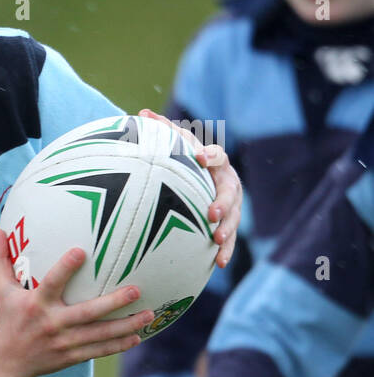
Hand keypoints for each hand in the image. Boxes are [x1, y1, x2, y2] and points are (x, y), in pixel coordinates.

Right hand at [0, 229, 152, 376]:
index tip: (82, 251)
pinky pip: (99, 350)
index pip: (52, 283)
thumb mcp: (0, 290)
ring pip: (100, 334)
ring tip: (149, 314)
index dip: (65, 267)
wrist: (5, 361)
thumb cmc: (7, 319)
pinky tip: (137, 337)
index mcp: (36, 304)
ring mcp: (64, 342)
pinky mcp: (71, 356)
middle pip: (87, 312)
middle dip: (113, 302)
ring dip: (126, 325)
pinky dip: (118, 345)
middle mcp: (53, 323)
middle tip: (136, 290)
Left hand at [138, 109, 241, 268]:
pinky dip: (225, 250)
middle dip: (222, 202)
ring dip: (227, 229)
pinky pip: (229, 239)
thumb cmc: (185, 163)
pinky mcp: (227, 224)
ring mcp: (231, 205)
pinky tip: (218, 264)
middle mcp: (226, 182)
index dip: (208, 155)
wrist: (204, 179)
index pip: (215, 155)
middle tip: (212, 212)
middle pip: (229, 191)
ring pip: (234, 217)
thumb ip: (164, 132)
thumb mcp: (176, 148)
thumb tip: (141, 112)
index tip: (198, 157)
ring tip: (217, 239)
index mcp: (214, 162)